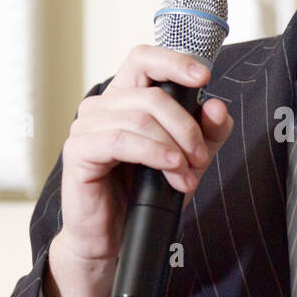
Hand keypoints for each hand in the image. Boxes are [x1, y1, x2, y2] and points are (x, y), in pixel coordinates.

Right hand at [45, 46, 233, 296]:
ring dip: (173, 147)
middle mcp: (103, 105)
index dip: (174, 61)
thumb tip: (217, 107)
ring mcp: (86, 126)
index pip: (144, 58)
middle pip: (152, 94)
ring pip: (140, 119)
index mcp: (126, 98)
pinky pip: (121, 141)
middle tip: (201, 157)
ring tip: (186, 175)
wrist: (114, 238)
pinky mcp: (78, 151)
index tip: (202, 77)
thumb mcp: (188, 160)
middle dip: (186, 126)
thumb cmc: (144, 195)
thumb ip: (206, 133)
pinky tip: (171, 169)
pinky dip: (154, 154)